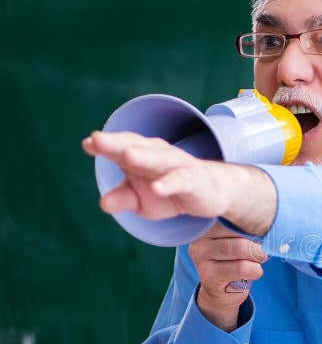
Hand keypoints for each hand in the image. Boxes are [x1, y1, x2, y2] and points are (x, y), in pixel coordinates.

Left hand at [82, 130, 277, 235]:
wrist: (211, 192)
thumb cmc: (169, 191)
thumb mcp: (142, 200)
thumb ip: (123, 199)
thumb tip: (103, 203)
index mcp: (141, 155)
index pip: (120, 146)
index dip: (105, 145)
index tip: (88, 144)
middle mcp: (157, 154)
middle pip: (135, 146)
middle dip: (116, 143)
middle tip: (97, 139)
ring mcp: (176, 165)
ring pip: (158, 158)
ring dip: (143, 157)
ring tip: (125, 156)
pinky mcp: (193, 180)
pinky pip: (180, 180)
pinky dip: (168, 183)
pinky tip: (157, 188)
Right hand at [189, 223, 268, 330]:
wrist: (221, 292)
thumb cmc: (235, 259)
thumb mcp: (239, 238)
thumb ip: (247, 226)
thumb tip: (269, 220)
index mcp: (207, 224)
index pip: (234, 214)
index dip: (253, 222)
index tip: (264, 227)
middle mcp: (200, 237)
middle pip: (238, 230)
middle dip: (257, 240)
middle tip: (263, 248)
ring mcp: (200, 256)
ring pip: (240, 248)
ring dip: (257, 255)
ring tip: (259, 259)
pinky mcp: (208, 275)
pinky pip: (242, 267)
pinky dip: (255, 270)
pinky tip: (253, 272)